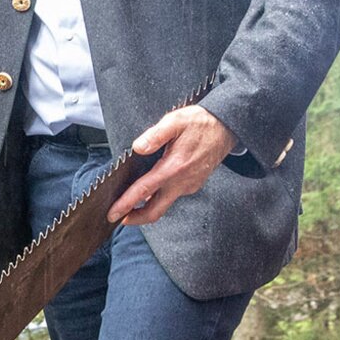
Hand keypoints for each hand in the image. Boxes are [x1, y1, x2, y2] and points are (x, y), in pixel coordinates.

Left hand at [109, 105, 238, 225]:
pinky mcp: (193, 184)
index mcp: (174, 167)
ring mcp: (189, 185)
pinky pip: (172, 195)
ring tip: (129, 203)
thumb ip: (155, 135)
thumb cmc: (200, 122)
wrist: (226, 127)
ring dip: (145, 207)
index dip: (126, 204)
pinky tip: (148, 189)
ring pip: (164, 204)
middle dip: (135, 218)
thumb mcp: (175, 121)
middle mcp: (182, 182)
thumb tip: (137, 147)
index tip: (113, 214)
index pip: (144, 191)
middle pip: (155, 210)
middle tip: (117, 217)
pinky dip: (157, 197)